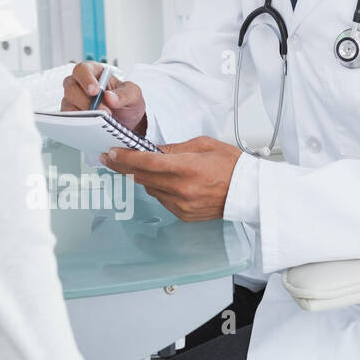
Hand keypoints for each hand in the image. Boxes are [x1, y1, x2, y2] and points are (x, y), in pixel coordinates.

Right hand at [60, 61, 147, 132]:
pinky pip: (68, 119)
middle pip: (71, 87)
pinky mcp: (72, 116)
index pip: (82, 69)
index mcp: (94, 73)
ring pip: (67, 104)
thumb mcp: (134, 95)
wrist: (126, 122)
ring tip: (99, 121)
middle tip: (102, 111)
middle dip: (85, 100)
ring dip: (82, 113)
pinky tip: (89, 127)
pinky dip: (77, 123)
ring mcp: (74, 101)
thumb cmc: (126, 102)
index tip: (95, 91)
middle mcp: (80, 85)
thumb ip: (125, 93)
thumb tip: (110, 97)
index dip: (86, 79)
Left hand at [100, 136, 242, 220]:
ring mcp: (181, 205)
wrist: (248, 192)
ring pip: (150, 189)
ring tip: (144, 166)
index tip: (111, 153)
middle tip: (110, 158)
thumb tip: (152, 149)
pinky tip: (166, 181)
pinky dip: (159, 189)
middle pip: (142, 177)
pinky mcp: (183, 215)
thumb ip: (174, 148)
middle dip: (124, 167)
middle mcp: (182, 189)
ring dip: (144, 177)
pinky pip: (161, 200)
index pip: (147, 162)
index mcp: (187, 168)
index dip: (125, 158)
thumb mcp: (203, 145)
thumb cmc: (232, 166)